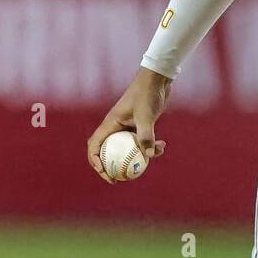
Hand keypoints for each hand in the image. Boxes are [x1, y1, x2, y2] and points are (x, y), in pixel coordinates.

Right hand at [87, 67, 172, 182]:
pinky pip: (141, 141)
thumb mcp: (146, 115)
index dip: (96, 162)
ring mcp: (127, 126)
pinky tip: (164, 146)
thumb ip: (146, 136)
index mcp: (110, 124)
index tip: (107, 174)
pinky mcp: (139, 125)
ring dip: (138, 156)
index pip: (94, 147)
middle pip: (108, 151)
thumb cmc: (147, 94)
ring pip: (128, 148)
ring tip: (152, 160)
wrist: (157, 79)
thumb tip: (149, 156)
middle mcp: (115, 126)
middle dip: (113, 166)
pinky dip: (150, 146)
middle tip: (121, 179)